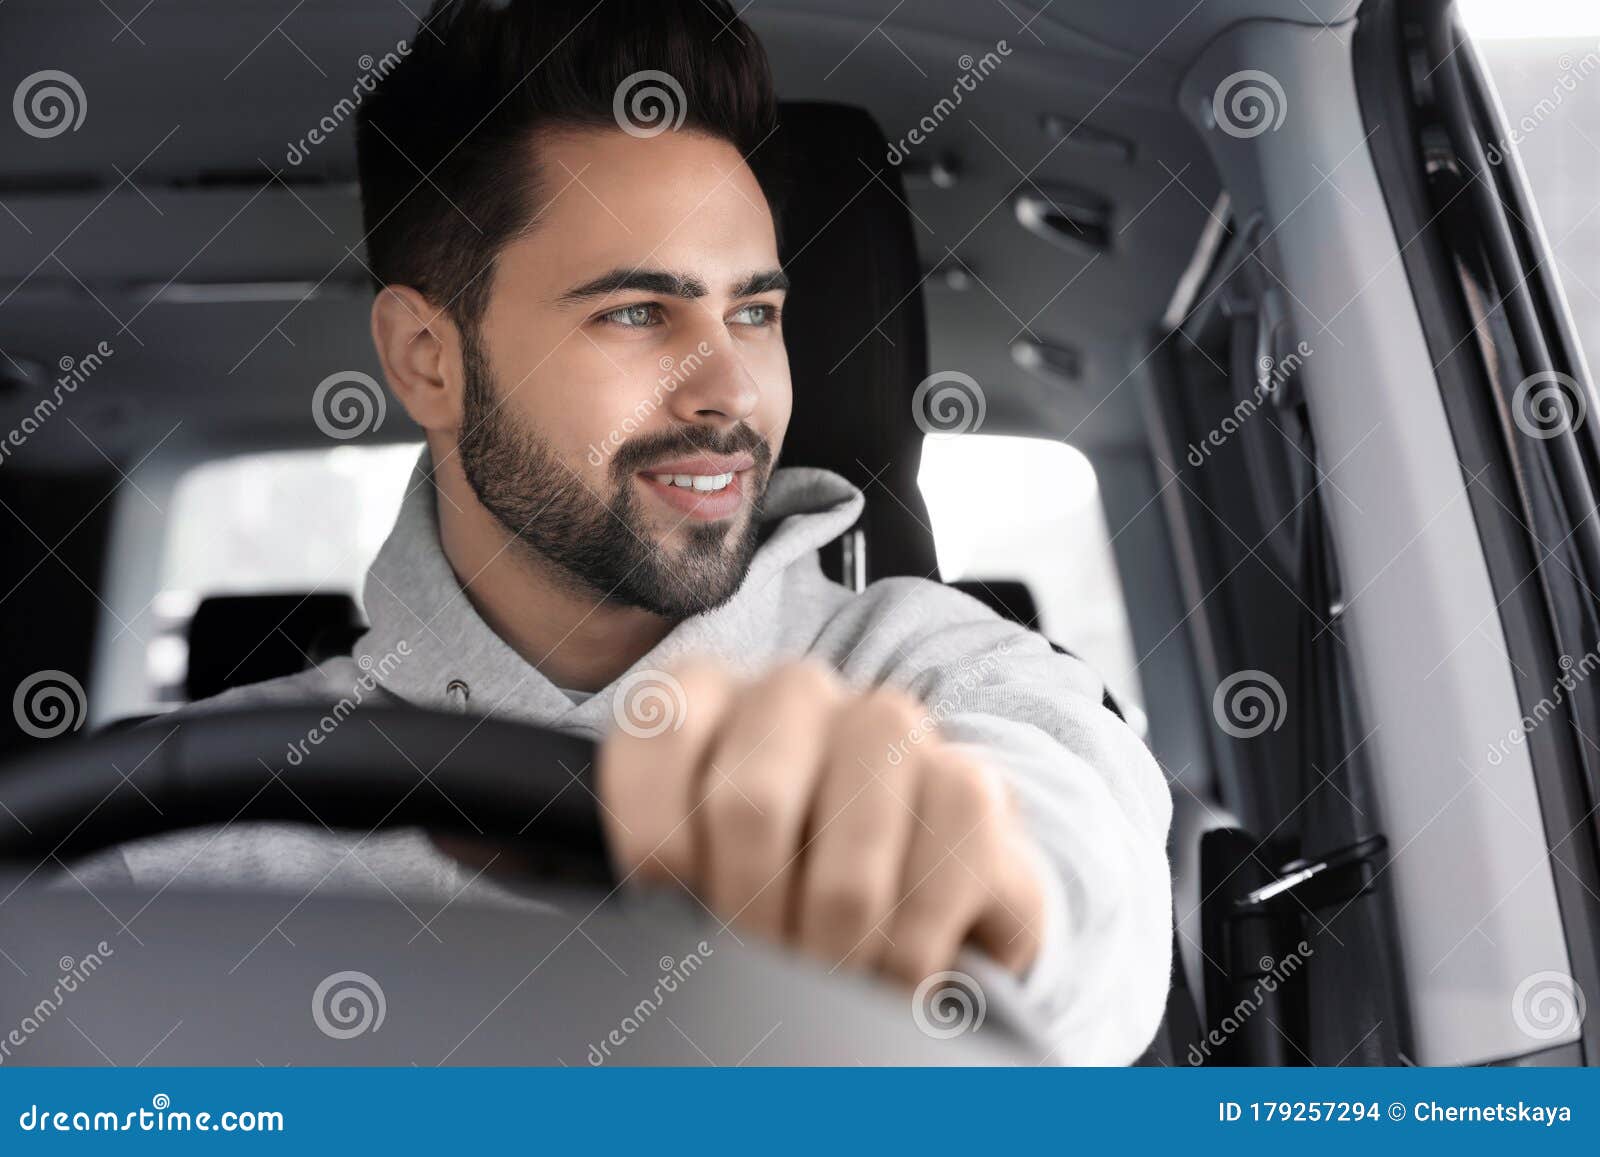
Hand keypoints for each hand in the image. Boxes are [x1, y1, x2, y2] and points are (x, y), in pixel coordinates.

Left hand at [597, 657, 1045, 985]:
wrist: (905, 902)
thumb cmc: (769, 886)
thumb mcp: (666, 868)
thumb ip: (574, 852)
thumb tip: (469, 842)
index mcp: (706, 697)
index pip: (654, 731)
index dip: (654, 845)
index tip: (668, 899)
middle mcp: (799, 694)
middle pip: (751, 803)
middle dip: (749, 918)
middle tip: (758, 956)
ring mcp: (895, 732)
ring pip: (848, 865)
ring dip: (832, 955)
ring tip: (827, 973)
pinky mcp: (978, 787)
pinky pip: (941, 879)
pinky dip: (908, 959)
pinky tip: (894, 966)